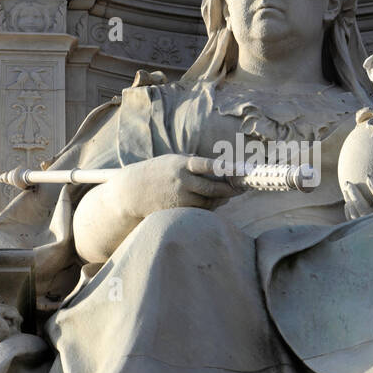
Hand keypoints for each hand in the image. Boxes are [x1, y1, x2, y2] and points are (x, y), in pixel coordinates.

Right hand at [113, 154, 241, 220]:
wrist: (132, 191)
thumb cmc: (158, 172)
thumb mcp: (173, 161)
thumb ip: (194, 163)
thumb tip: (219, 169)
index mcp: (182, 165)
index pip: (207, 165)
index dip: (224, 168)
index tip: (238, 170)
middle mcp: (182, 182)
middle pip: (213, 189)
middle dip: (229, 190)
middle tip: (240, 188)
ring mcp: (180, 199)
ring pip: (208, 203)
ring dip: (220, 200)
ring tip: (225, 195)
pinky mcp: (177, 211)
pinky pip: (199, 211)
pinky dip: (208, 208)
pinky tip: (211, 203)